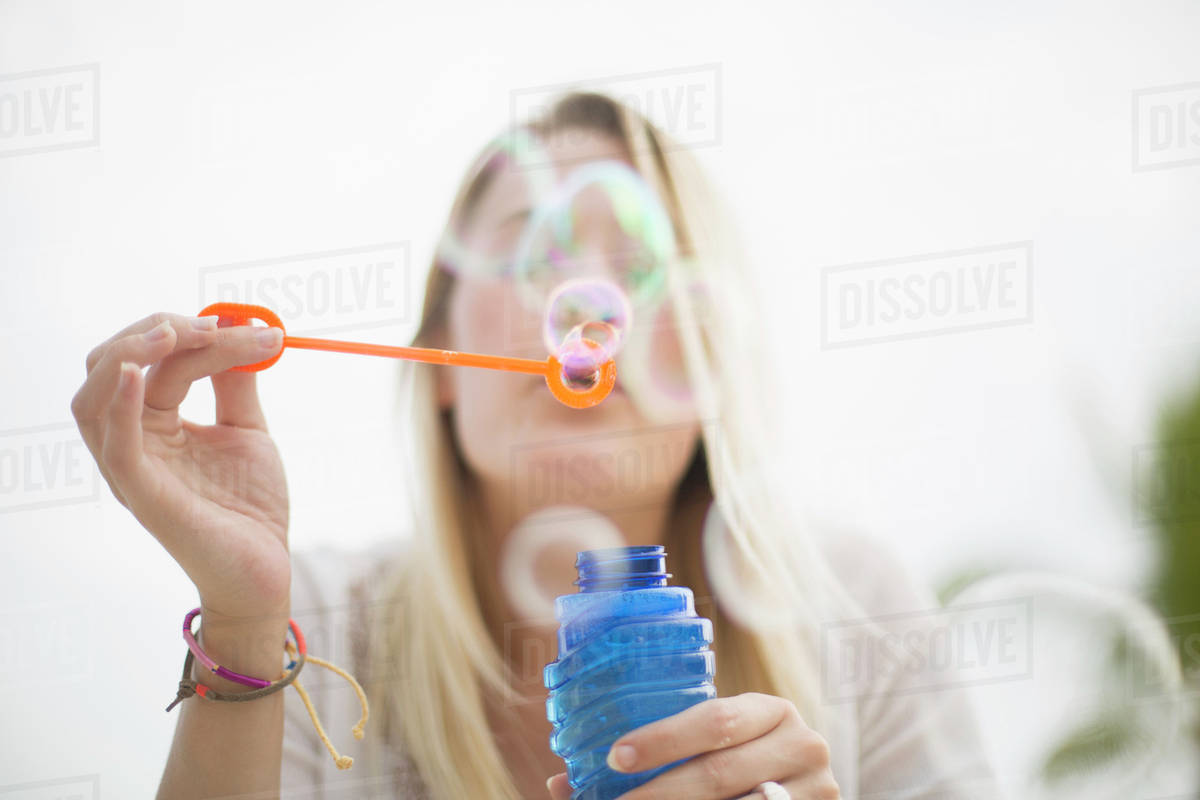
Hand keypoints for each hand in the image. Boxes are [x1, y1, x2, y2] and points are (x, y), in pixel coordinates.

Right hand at [71, 311, 291, 616]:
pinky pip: (115, 443)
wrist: (267, 567)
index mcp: (153, 424)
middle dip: (156, 330)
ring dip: (130, 353)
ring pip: (94, 398)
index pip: (155, 359)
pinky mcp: (141, 494)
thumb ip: (236, 381)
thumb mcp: (247, 429)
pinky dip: (121, 403)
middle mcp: (131, 442)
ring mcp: (130, 468)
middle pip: (112, 367)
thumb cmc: (251, 506)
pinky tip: (140, 371)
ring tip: (176, 331)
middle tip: (212, 322)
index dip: (190, 331)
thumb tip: (239, 325)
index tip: (241, 321)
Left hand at [546, 693, 839, 799]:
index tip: (615, 757)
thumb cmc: (741, 763)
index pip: (715, 720)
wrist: (800, 790)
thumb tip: (559, 785)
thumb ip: (655, 753)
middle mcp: (803, 745)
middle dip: (657, 793)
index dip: (663, 739)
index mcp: (771, 710)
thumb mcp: (715, 745)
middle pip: (718, 774)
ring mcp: (816, 790)